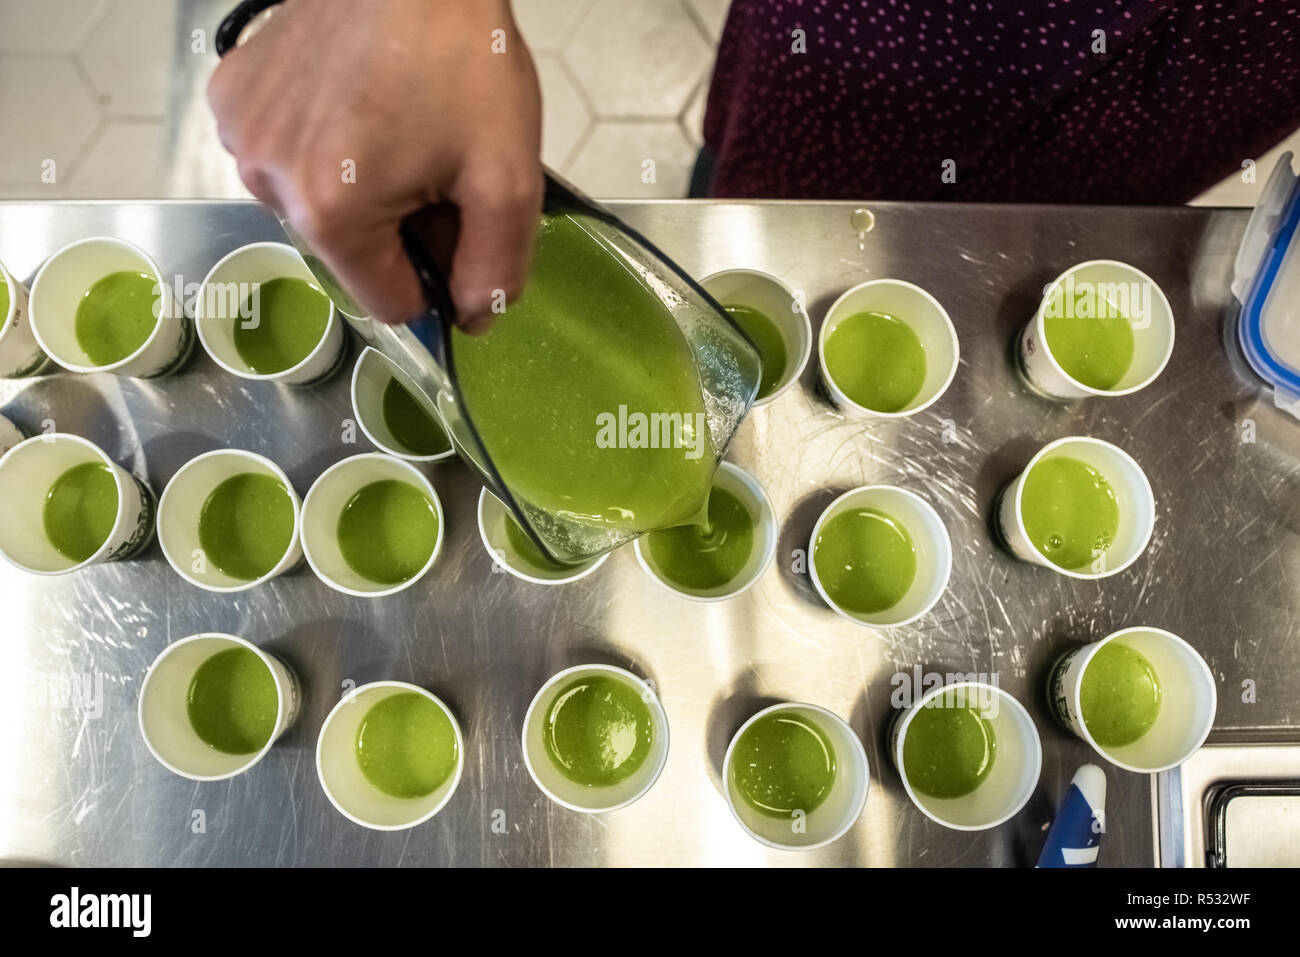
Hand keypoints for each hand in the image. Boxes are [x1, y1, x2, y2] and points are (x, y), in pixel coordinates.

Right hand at [208, 0, 542, 331]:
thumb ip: (495, 267)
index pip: (390, 304)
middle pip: (352, 254)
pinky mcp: (230, 98)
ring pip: (316, 207)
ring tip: (393, 122)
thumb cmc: (460, 59)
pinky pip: (283, 156)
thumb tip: (473, 318)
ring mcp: (241, 137)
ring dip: (358, 187)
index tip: (456, 226)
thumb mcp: (506, 178)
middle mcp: (269, 185)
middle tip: (435, 162)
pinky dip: (319, 145)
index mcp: (332, 216)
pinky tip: (351, 101)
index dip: (435, 277)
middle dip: (399, 227)